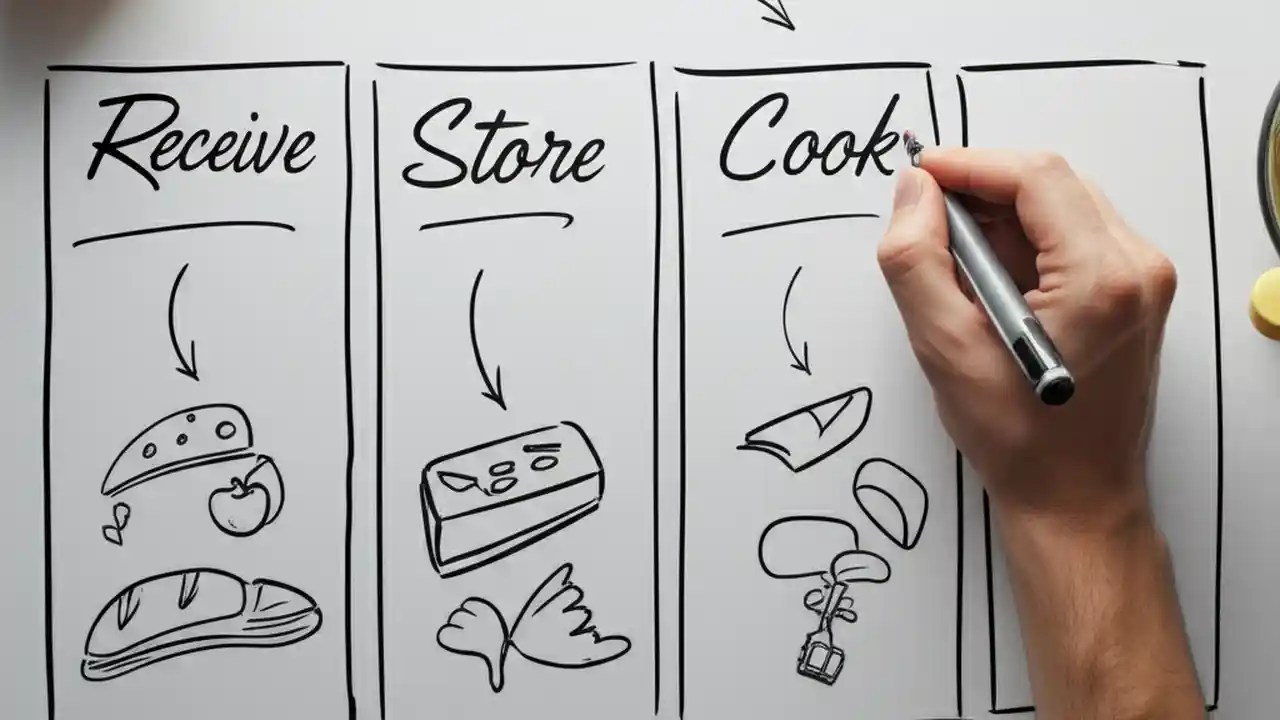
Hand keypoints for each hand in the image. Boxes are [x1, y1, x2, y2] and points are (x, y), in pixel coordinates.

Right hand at [877, 149, 1176, 531]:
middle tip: (926, 218)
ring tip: (954, 260)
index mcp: (1103, 278)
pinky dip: (1024, 242)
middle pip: (1052, 184)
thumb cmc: (1019, 441)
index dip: (968, 164)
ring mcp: (1143, 280)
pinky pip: (1074, 236)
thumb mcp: (946, 349)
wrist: (1076, 499)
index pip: (1035, 177)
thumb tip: (914, 193)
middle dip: (982, 189)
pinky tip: (989, 280)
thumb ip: (917, 260)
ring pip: (1062, 206)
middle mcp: (1138, 268)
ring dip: (1002, 216)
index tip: (919, 173)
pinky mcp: (1134, 293)